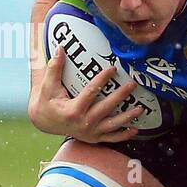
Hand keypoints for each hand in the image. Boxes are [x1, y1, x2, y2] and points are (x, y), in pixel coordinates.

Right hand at [28, 48, 144, 142]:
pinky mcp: (94, 138)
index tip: (113, 69)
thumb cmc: (47, 102)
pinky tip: (136, 129)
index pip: (90, 92)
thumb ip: (54, 68)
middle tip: (132, 84)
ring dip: (128, 117)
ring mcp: (90, 132)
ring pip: (112, 125)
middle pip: (106, 108)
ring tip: (141, 108)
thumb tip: (60, 48)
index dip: (102, 79)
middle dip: (120, 96)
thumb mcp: (48, 86)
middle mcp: (83, 123)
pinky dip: (124, 135)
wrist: (45, 122)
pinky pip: (111, 138)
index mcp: (72, 110)